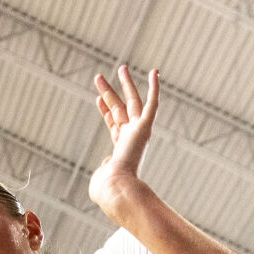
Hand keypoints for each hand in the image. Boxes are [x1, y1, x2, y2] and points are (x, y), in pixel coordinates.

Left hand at [89, 64, 158, 221]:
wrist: (116, 187)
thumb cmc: (105, 187)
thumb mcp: (101, 176)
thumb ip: (104, 168)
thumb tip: (108, 163)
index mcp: (121, 151)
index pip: (114, 126)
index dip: (106, 112)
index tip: (98, 99)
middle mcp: (131, 140)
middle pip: (119, 110)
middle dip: (110, 94)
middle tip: (100, 78)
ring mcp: (138, 133)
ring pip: (132, 102)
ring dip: (124, 84)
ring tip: (121, 67)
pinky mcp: (145, 129)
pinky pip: (153, 104)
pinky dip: (155, 88)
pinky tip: (155, 72)